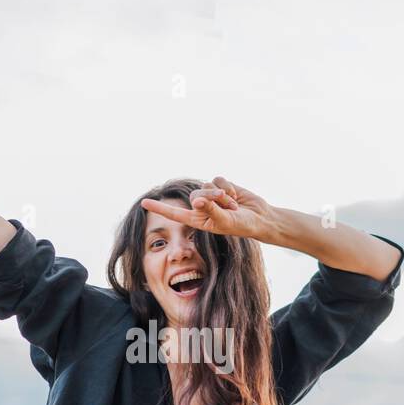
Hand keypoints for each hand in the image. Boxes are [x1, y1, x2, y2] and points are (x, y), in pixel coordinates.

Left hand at [140, 177, 277, 242]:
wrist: (259, 217)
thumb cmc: (242, 225)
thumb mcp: (226, 221)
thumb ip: (212, 210)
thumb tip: (197, 201)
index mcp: (198, 220)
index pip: (175, 214)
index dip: (160, 208)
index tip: (144, 204)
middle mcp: (201, 207)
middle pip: (195, 195)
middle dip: (211, 198)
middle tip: (228, 206)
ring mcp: (210, 196)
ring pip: (206, 185)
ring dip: (222, 194)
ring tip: (233, 205)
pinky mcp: (220, 186)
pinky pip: (217, 179)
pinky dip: (228, 186)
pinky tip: (235, 195)